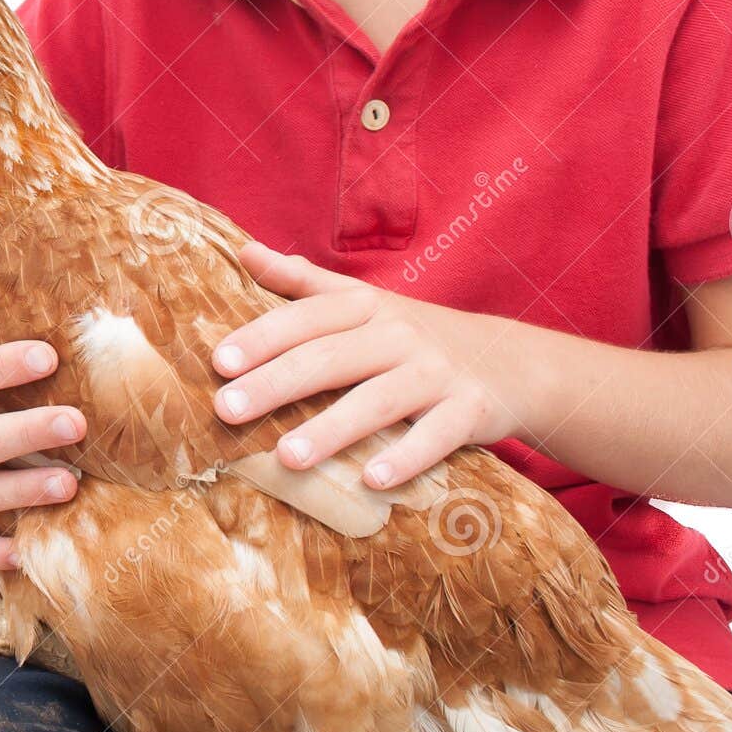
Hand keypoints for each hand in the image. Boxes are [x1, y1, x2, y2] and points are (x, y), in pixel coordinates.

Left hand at [211, 240, 527, 486]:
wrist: (512, 361)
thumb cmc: (418, 336)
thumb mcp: (368, 302)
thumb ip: (306, 282)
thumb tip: (244, 251)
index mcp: (368, 307)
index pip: (307, 317)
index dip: (263, 336)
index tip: (219, 361)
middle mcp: (399, 334)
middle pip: (331, 357)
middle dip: (276, 383)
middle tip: (226, 410)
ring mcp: (436, 373)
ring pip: (378, 400)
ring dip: (331, 428)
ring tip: (286, 455)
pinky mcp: (469, 410)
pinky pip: (435, 436)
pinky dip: (405, 457)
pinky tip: (371, 480)